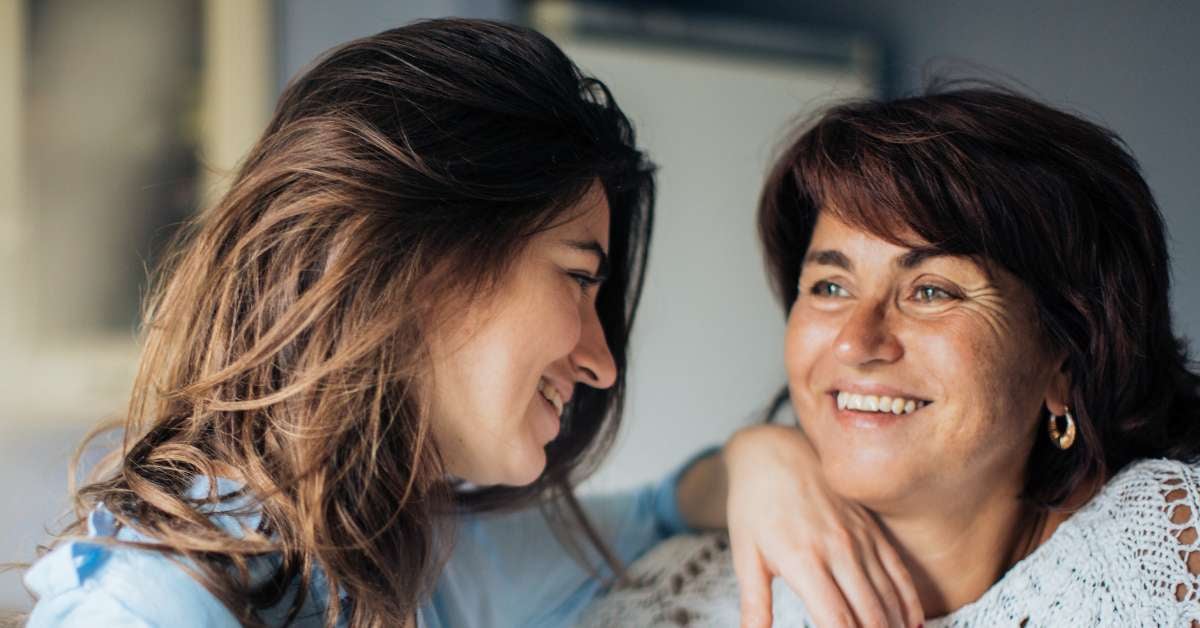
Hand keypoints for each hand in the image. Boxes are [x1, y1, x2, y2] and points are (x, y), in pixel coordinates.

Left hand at [724, 424, 921, 627]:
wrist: (773, 452)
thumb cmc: (754, 505)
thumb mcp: (745, 556)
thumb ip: (754, 605)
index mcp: (804, 560)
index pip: (837, 620)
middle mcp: (838, 550)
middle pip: (870, 616)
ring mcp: (860, 538)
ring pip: (889, 598)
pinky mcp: (872, 530)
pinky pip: (899, 573)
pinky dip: (908, 604)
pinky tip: (911, 625)